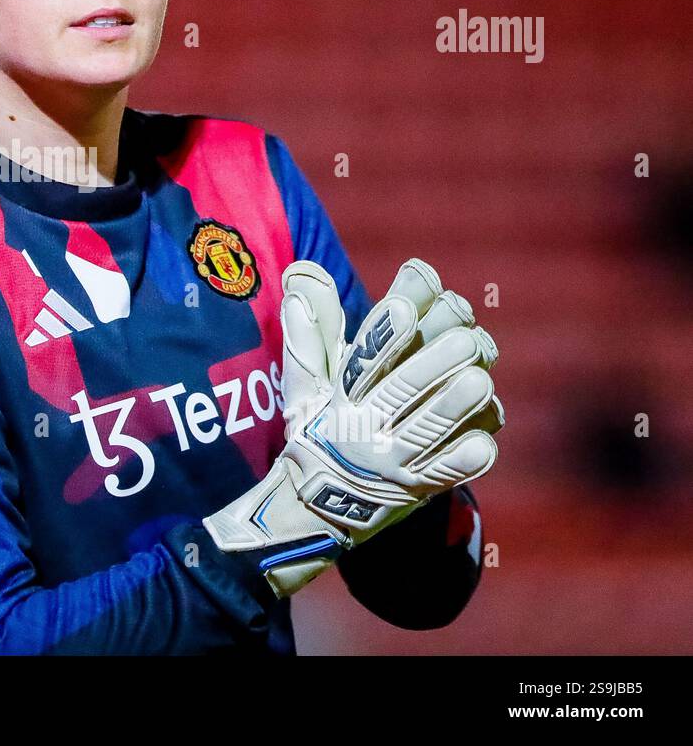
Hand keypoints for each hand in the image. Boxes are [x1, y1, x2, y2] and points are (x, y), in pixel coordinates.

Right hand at [202, 258, 504, 598]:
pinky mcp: (419, 489)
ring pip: (426, 431)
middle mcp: (364, 429)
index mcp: (338, 399)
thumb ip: (311, 330)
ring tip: (481, 379)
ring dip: (454, 406)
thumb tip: (302, 273)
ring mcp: (393, 463)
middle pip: (400, 392)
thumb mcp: (306, 386)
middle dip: (433, 363)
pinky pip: (445, 474)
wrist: (316, 511)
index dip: (383, 333)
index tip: (406, 304)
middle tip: (466, 336)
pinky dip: (463, 461)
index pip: (361, 360)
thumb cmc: (319, 432)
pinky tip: (484, 443)